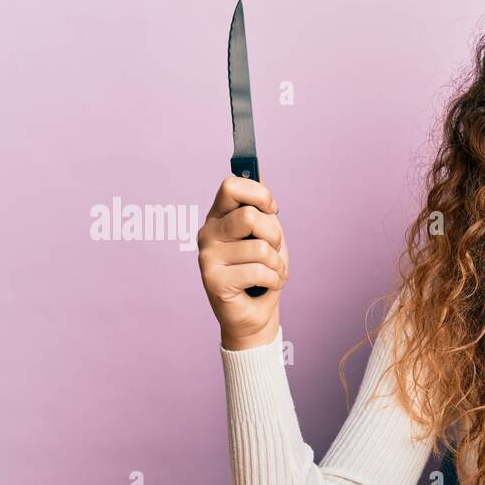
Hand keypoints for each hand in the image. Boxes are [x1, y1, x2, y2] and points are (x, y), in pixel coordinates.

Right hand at [198, 175, 288, 347]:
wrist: (255, 315)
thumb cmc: (262, 272)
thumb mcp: (267, 235)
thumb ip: (260, 206)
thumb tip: (258, 169)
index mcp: (218, 216)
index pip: (230, 186)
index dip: (259, 194)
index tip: (272, 210)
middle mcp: (207, 233)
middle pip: (249, 216)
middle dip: (274, 235)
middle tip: (274, 251)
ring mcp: (207, 257)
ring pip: (260, 248)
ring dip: (278, 264)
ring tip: (273, 273)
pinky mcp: (213, 281)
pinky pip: (259, 271)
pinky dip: (275, 280)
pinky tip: (268, 286)